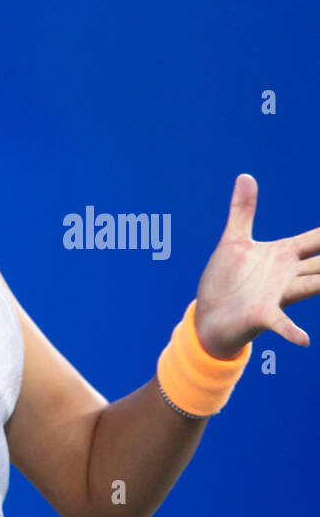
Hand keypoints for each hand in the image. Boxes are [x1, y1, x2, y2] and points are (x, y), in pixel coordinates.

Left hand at [193, 174, 319, 357]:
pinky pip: (280, 323)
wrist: (208, 317)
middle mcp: (288, 275)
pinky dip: (292, 332)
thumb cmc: (225, 281)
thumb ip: (243, 211)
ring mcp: (277, 296)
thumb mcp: (234, 241)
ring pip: (314, 286)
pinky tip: (304, 340)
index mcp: (285, 254)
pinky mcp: (261, 315)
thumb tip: (245, 175)